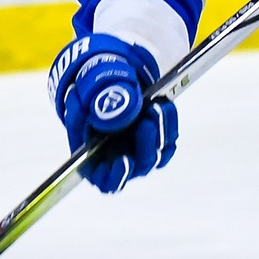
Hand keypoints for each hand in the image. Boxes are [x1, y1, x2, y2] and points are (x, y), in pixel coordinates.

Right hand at [46, 34, 177, 193]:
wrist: (108, 77)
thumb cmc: (89, 89)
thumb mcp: (89, 90)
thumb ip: (98, 102)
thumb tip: (112, 118)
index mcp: (93, 157)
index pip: (105, 181)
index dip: (116, 177)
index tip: (125, 160)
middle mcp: (118, 158)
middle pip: (139, 166)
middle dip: (145, 146)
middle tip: (146, 123)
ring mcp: (139, 149)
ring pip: (158, 152)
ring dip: (160, 131)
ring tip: (155, 106)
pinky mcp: (157, 137)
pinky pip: (169, 136)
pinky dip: (168, 120)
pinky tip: (162, 104)